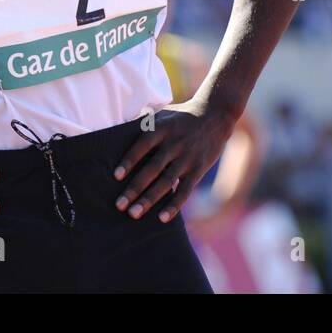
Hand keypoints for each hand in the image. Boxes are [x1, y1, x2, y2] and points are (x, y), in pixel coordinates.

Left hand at [113, 101, 232, 222]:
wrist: (216, 114)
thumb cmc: (181, 116)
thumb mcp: (163, 114)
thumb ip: (143, 123)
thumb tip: (117, 132)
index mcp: (162, 128)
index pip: (143, 145)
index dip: (129, 160)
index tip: (116, 176)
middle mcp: (174, 144)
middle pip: (152, 168)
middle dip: (135, 188)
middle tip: (119, 205)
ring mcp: (187, 158)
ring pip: (166, 182)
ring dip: (149, 199)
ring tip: (133, 214)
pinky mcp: (198, 169)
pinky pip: (185, 190)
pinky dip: (174, 205)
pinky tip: (162, 218)